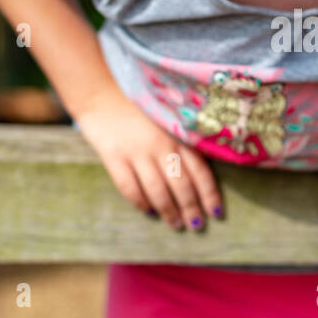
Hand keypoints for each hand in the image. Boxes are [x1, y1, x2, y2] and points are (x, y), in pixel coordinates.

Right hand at [75, 90, 222, 231]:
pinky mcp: (113, 156)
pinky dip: (141, 203)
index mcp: (177, 135)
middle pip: (181, 185)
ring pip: (157, 191)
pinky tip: (149, 211)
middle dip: (191, 209)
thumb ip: (183, 142)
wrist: (100, 92)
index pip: (200, 171)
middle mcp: (160, 145)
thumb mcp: (167, 120)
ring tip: (176, 225)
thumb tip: (202, 176)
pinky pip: (129, 187)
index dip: (210, 195)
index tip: (216, 213)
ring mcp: (136, 151)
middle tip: (196, 226)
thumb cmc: (139, 108)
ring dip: (169, 212)